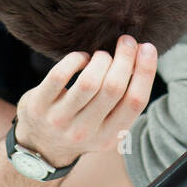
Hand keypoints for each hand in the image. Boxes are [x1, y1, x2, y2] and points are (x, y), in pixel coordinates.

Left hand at [14, 35, 156, 167]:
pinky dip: (75, 59)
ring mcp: (60, 120)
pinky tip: (81, 59)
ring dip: (101, 60)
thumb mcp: (106, 125)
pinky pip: (60, 74)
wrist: (41, 145)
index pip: (135, 102)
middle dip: (124, 58)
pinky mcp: (39, 105)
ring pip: (88, 82)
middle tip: (127, 40)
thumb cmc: (83, 124)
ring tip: (102, 55)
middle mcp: (85, 132)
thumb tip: (143, 52)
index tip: (148, 47)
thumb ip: (123, 99)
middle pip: (113, 88)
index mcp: (110, 137)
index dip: (145, 72)